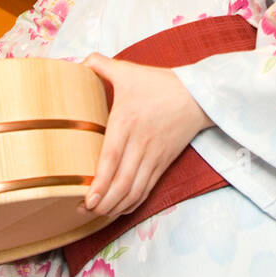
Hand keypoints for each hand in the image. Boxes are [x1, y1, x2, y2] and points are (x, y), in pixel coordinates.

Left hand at [79, 53, 213, 217]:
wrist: (198, 95)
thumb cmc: (160, 83)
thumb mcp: (128, 70)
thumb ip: (100, 64)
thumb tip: (77, 62)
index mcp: (127, 121)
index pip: (112, 157)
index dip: (100, 182)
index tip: (87, 199)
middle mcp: (140, 142)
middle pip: (122, 181)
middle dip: (103, 202)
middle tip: (83, 211)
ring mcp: (154, 155)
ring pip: (135, 190)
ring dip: (116, 206)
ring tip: (98, 214)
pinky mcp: (164, 162)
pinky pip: (147, 189)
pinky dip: (132, 203)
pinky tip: (119, 209)